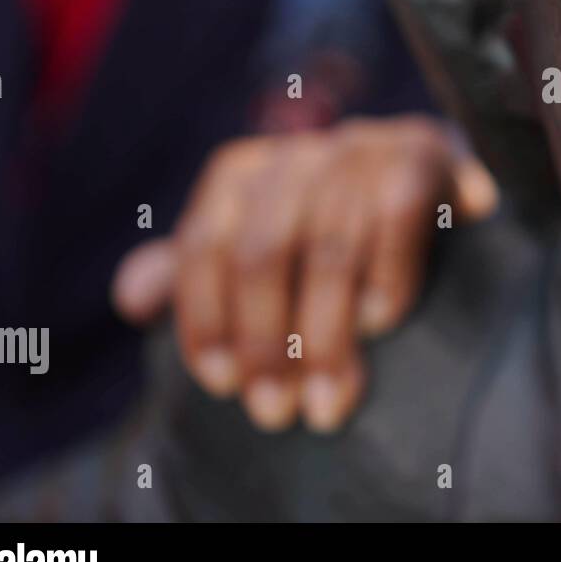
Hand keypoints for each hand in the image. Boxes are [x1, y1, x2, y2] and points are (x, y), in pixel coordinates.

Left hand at [110, 116, 497, 432]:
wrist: (429, 169)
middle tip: (275, 413)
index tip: (221, 386)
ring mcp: (361, 149)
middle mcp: (297, 153)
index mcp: (243, 173)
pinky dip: (387, 279)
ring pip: (330, 253)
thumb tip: (131, 299)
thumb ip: (202, 270)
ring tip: (329, 404)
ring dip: (328, 340)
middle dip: (266, 344)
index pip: (204, 247)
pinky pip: (395, 222)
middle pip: (264, 254)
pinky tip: (381, 323)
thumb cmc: (331, 222)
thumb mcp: (262, 242)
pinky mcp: (420, 153)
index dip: (206, 319)